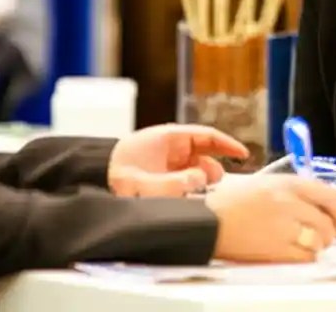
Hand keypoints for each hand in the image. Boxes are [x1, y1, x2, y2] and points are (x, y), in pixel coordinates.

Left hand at [107, 124, 248, 197]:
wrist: (91, 181)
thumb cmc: (114, 176)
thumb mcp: (147, 182)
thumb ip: (178, 182)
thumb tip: (204, 177)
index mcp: (169, 137)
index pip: (207, 136)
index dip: (228, 145)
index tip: (244, 155)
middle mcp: (170, 148)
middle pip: (204, 155)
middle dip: (212, 169)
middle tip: (212, 186)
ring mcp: (166, 161)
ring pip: (195, 169)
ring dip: (200, 181)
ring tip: (195, 195)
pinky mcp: (161, 174)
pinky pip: (184, 179)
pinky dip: (190, 187)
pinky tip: (186, 198)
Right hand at [204, 175, 335, 262]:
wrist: (207, 221)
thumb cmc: (230, 201)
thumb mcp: (264, 183)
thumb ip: (292, 190)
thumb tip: (316, 202)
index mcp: (288, 184)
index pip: (330, 196)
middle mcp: (290, 203)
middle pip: (328, 221)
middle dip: (330, 230)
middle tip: (324, 234)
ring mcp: (284, 227)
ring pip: (320, 239)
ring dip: (318, 244)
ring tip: (308, 243)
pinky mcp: (276, 249)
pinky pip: (306, 256)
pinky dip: (306, 256)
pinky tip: (297, 252)